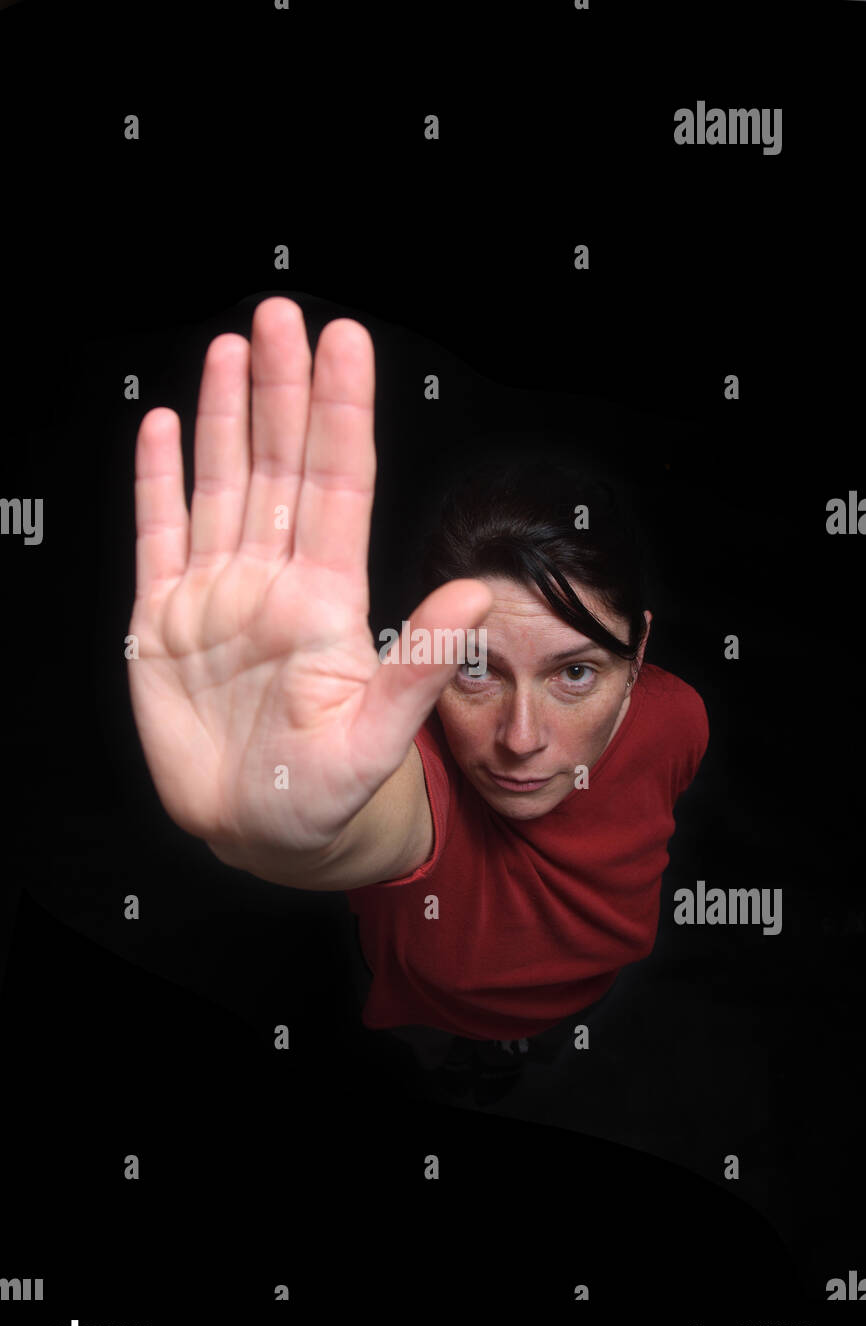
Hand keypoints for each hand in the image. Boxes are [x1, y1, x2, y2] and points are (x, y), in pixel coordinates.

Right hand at [127, 297, 490, 853]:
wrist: (262, 834)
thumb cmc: (328, 795)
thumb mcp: (376, 740)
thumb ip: (417, 667)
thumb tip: (474, 598)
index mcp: (327, 601)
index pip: (339, 484)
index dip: (340, 412)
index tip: (346, 342)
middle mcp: (274, 583)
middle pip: (281, 465)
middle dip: (282, 388)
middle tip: (281, 313)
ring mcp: (216, 597)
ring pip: (223, 485)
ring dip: (224, 416)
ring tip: (232, 347)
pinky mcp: (162, 624)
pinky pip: (159, 536)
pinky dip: (157, 483)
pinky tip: (161, 426)